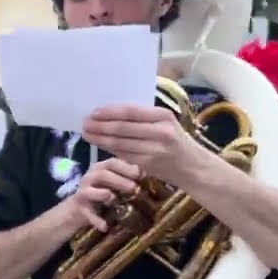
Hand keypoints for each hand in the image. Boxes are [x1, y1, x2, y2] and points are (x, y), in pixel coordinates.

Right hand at [68, 158, 141, 231]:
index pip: (112, 163)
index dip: (126, 167)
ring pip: (90, 191)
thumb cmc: (101, 194)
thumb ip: (126, 178)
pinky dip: (96, 220)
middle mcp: (89, 178)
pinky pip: (88, 214)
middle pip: (102, 174)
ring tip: (114, 199)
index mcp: (100, 169)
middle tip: (134, 188)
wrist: (78, 210)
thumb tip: (145, 175)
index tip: (140, 175)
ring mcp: (83, 193)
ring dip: (103, 195)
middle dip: (119, 181)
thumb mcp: (113, 183)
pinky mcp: (79, 209)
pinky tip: (105, 226)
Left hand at [82, 104, 199, 186]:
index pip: (131, 111)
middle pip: (122, 127)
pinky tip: (99, 144)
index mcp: (164, 116)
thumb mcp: (165, 124)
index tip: (94, 112)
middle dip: (100, 125)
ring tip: (86, 133)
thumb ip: (143, 118)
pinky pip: (123, 154)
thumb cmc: (175, 141)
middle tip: (84, 123)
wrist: (193, 167)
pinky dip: (109, 149)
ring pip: (120, 142)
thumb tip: (111, 113)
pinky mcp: (148, 164)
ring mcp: (154, 149)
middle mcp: (160, 132)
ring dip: (100, 138)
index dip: (110, 112)